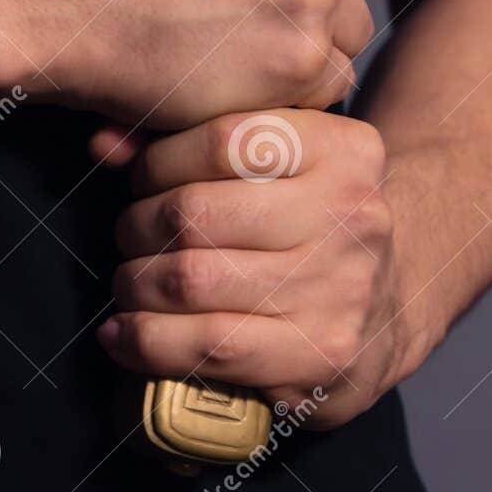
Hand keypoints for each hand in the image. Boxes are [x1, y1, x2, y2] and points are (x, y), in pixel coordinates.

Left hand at [97, 108, 427, 426]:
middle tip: (130, 236)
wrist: (389, 309)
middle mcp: (351, 215)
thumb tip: (103, 143)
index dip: (159, 160)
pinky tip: (122, 334)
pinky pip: (206, 344)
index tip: (143, 179)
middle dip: (137, 226)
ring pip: (190, 279)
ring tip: (130, 282)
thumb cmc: (306, 224)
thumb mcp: (272, 166)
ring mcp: (339, 288)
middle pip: (195, 212)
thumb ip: (188, 139)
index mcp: (344, 150)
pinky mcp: (321, 354)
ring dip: (134, 284)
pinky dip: (145, 340)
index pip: (224, 137)